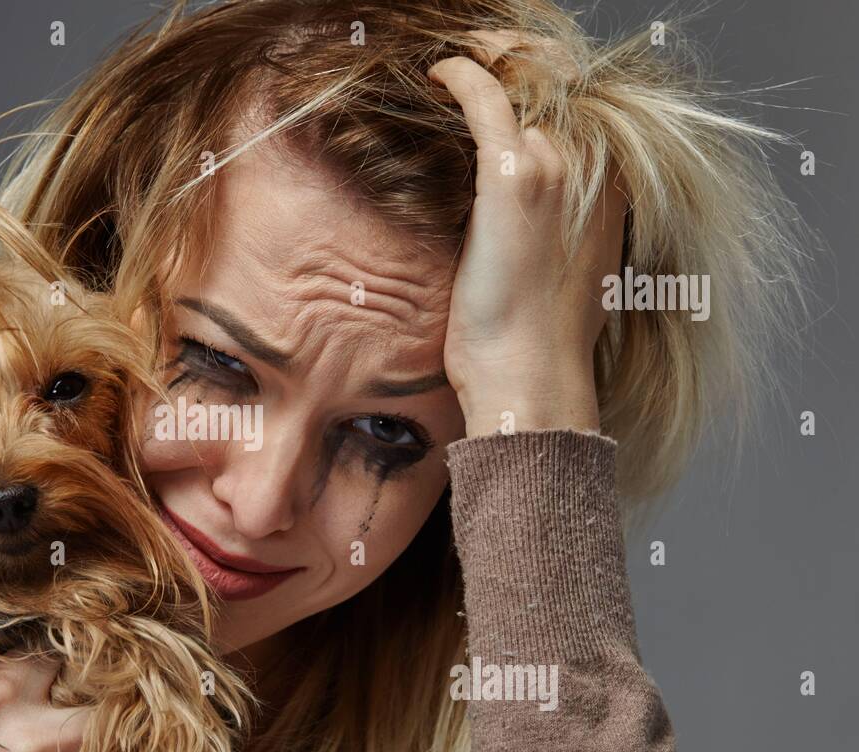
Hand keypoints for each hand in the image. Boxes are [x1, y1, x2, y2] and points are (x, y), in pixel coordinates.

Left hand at [427, 41, 625, 436]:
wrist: (530, 377)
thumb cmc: (537, 343)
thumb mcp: (565, 279)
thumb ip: (561, 235)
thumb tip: (534, 227)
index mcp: (615, 193)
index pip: (579, 112)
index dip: (540, 87)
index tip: (506, 82)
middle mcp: (594, 170)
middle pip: (549, 90)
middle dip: (512, 70)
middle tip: (469, 69)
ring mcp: (557, 170)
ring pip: (518, 89)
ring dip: (481, 74)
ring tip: (449, 75)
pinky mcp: (513, 180)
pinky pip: (486, 99)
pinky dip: (461, 76)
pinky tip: (439, 73)